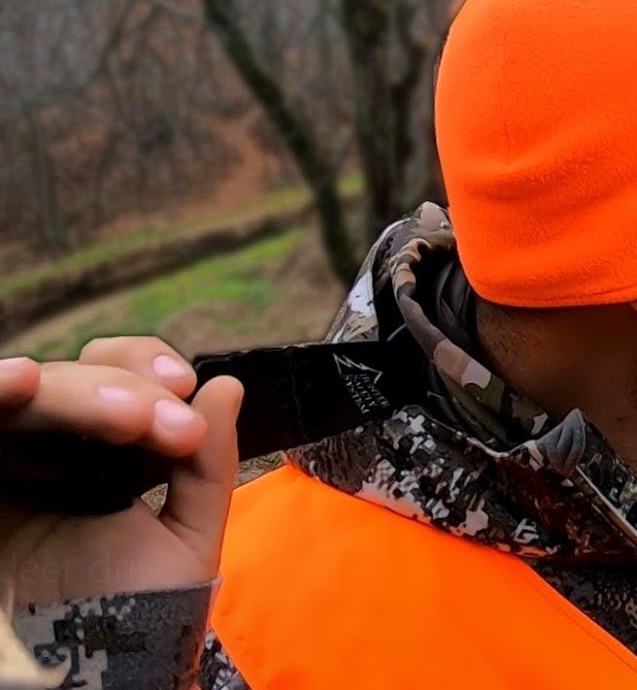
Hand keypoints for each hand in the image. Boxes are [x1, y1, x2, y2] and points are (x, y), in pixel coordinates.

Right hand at [0, 337, 242, 603]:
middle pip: (78, 376)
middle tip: (168, 426)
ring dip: (76, 393)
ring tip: (123, 415)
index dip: (148, 365)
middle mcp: (56, 444)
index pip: (120, 374)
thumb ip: (209, 464)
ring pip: (32, 392)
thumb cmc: (138, 604)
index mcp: (111, 447)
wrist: (97, 663)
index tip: (186, 385)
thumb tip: (227, 386)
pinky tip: (19, 382)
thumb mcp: (189, 534)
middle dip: (128, 390)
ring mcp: (12, 458)